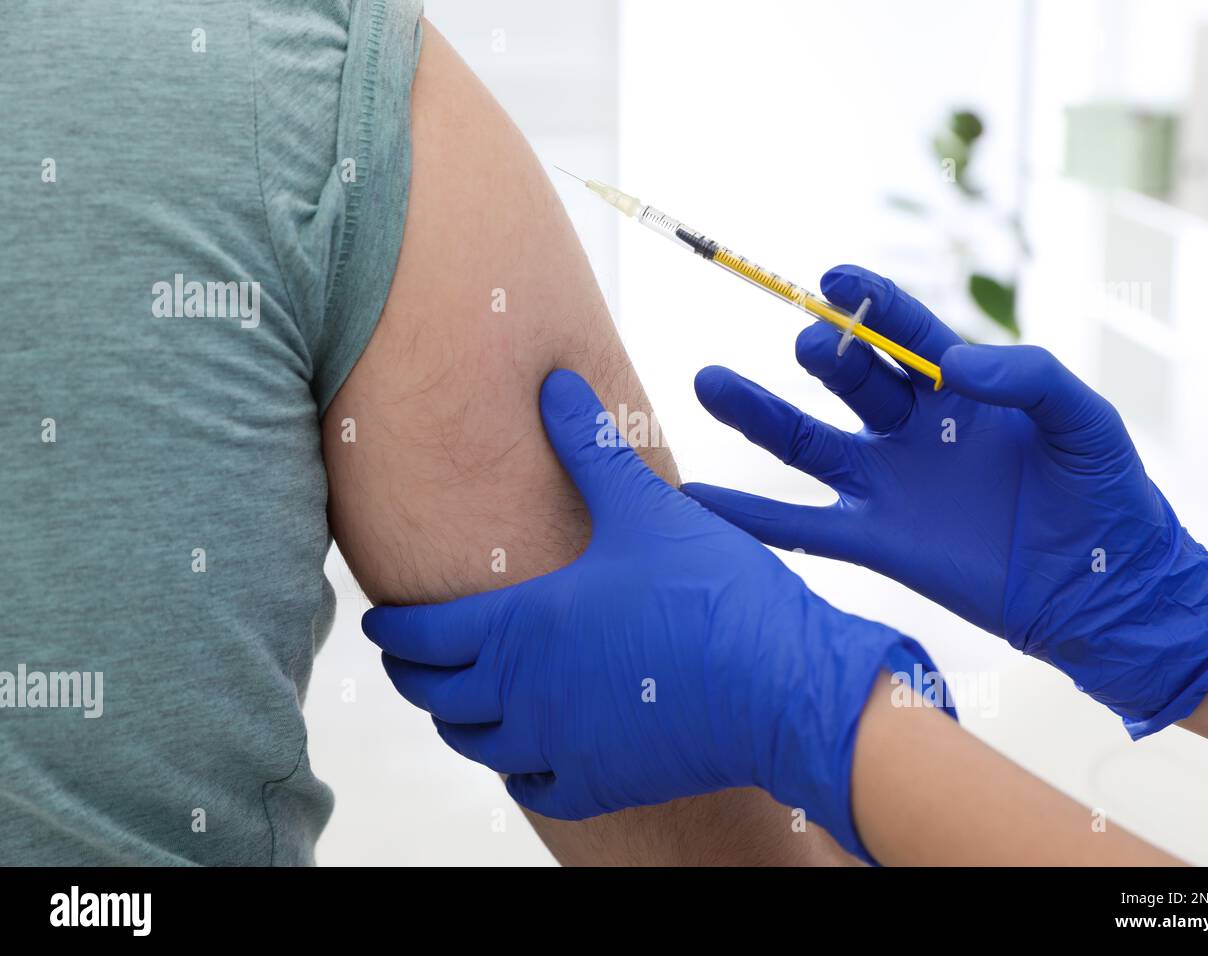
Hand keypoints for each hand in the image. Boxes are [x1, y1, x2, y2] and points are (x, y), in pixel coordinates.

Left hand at [361, 369, 943, 860]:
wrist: (779, 685)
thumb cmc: (710, 593)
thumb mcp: (644, 506)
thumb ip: (589, 446)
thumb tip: (554, 383)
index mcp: (523, 626)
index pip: (426, 634)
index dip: (393, 628)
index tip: (378, 623)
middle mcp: (525, 694)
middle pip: (437, 694)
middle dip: (412, 675)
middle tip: (404, 660)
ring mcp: (561, 745)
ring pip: (477, 744)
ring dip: (456, 721)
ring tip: (455, 701)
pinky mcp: (603, 781)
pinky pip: (534, 787)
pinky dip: (516, 770)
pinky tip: (523, 756)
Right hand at [683, 264, 1207, 737]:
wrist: (1109, 593)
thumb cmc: (1107, 498)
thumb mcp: (1085, 420)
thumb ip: (1031, 377)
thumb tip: (953, 363)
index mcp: (962, 391)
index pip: (906, 333)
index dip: (870, 302)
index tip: (835, 276)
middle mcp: (914, 431)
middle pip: (850, 378)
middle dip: (827, 353)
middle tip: (812, 342)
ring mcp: (889, 486)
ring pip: (808, 441)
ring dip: (759, 414)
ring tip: (709, 382)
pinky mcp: (878, 542)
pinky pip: (804, 524)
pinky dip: (751, 515)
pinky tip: (701, 497)